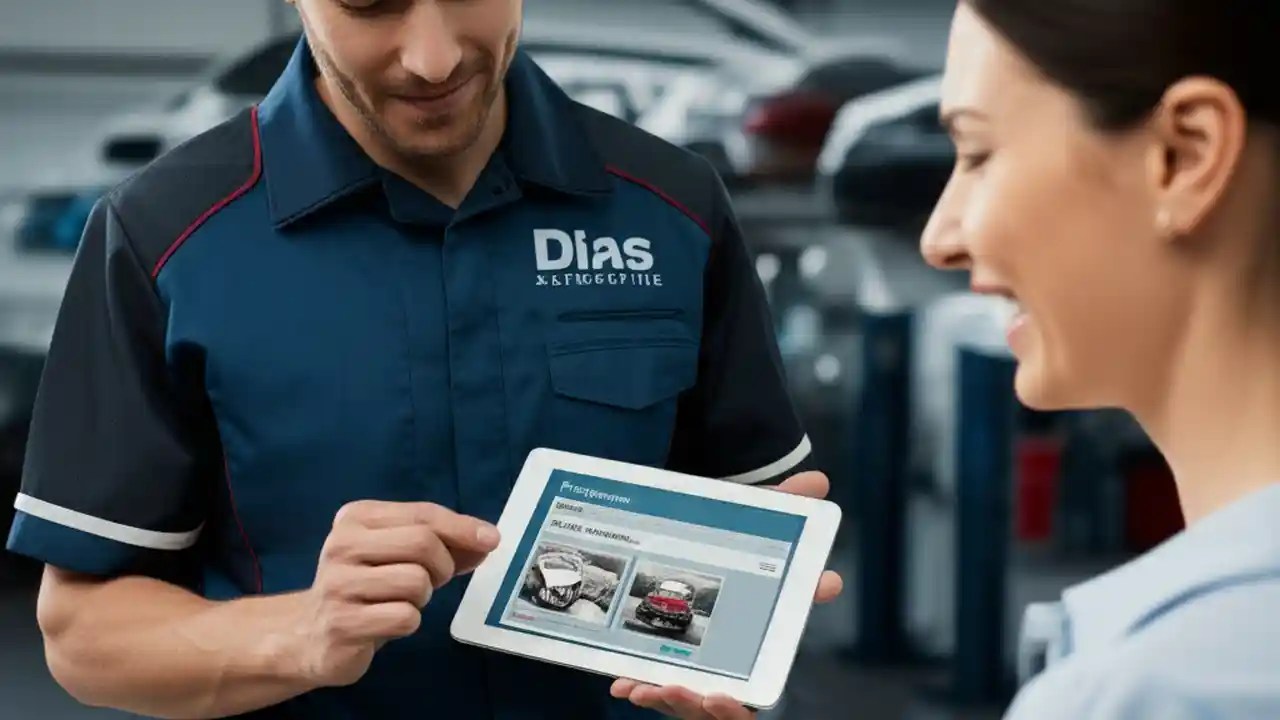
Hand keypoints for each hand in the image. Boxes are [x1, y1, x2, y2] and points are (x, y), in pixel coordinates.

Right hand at [293, 500, 501, 687]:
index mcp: (357, 517)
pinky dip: (408, 622)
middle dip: (442, 566)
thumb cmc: (368, 587)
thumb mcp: (400, 555)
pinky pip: (404, 617)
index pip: (422, 514)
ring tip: (401, 601)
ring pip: (416, 581)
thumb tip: (487, 539)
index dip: (462, 527)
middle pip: (422, 543)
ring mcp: (338, 584)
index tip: (491, 539)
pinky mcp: (342, 623)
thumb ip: (443, 543)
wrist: (312, 634)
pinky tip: (388, 623)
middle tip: (432, 580)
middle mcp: (342, 545)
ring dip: (422, 597)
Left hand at [611, 471, 842, 718]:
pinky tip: (624, 684)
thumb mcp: (754, 522)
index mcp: (759, 639)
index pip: (766, 675)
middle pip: (729, 705)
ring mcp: (696, 669)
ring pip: (689, 704)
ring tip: (653, 687)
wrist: (692, 548)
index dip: (748, 693)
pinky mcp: (662, 667)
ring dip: (675, 700)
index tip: (734, 692)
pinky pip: (654, 689)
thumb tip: (817, 481)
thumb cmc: (733, 546)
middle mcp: (730, 664)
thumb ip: (784, 504)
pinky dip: (641, 687)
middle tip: (707, 694)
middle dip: (718, 707)